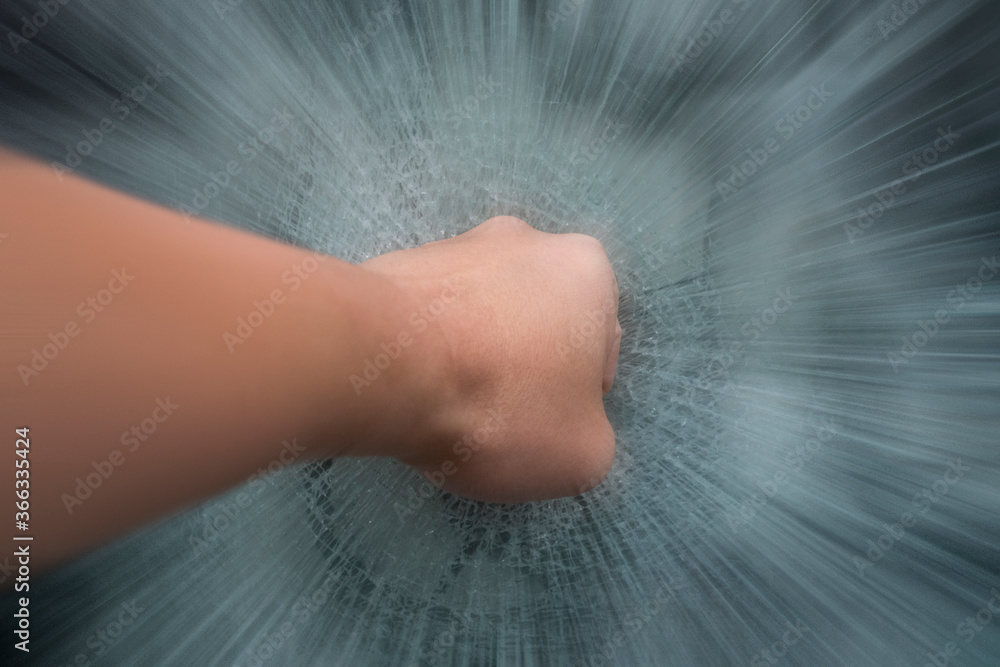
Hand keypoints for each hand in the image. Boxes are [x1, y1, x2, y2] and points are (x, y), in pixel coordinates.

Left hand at [361, 216, 621, 502]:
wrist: (385, 366)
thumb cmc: (502, 405)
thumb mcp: (583, 454)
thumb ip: (591, 435)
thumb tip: (560, 427)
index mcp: (587, 269)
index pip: (597, 352)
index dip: (573, 402)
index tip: (539, 430)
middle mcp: (526, 239)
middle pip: (539, 325)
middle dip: (524, 369)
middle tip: (496, 420)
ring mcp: (455, 245)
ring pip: (480, 317)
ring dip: (473, 356)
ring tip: (445, 406)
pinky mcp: (396, 264)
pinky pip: (428, 318)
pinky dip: (426, 348)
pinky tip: (410, 386)